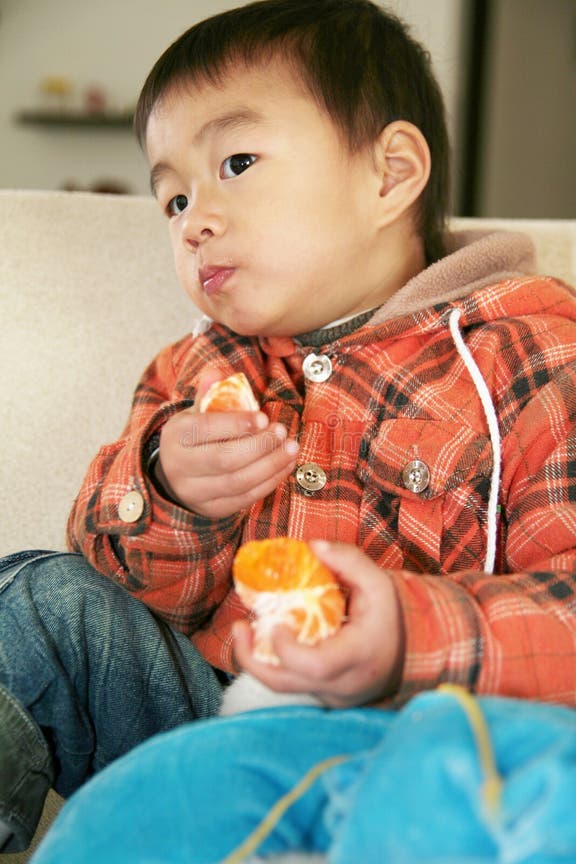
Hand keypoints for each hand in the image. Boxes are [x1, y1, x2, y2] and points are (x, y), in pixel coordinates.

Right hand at [154, 368, 299, 517]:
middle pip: (223, 459)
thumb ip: (208, 392)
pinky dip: (270, 482)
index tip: (264, 417)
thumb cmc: (194, 437)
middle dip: (259, 446)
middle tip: (283, 432)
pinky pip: (245, 498)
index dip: (236, 424)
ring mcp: (195, 492)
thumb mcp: (195, 411)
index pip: (204, 429)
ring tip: (291, 448)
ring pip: (237, 482)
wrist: (176, 474)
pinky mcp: (213, 509)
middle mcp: (180, 466)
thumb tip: (216, 372)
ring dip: (270, 465)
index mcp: (175, 435)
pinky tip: (285, 465)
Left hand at [232, 541, 404, 707]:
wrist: (409, 651)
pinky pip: (291, 686)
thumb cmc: (390, 615)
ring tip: (241, 632)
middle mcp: (343, 683)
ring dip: (254, 661)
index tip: (275, 621)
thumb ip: (348, 559)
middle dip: (251, 658)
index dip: (286, 648)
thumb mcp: (378, 582)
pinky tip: (263, 640)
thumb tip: (311, 545)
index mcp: (358, 656)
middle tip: (237, 627)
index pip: (314, 666)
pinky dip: (272, 664)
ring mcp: (332, 696)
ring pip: (282, 689)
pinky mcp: (324, 697)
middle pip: (286, 684)